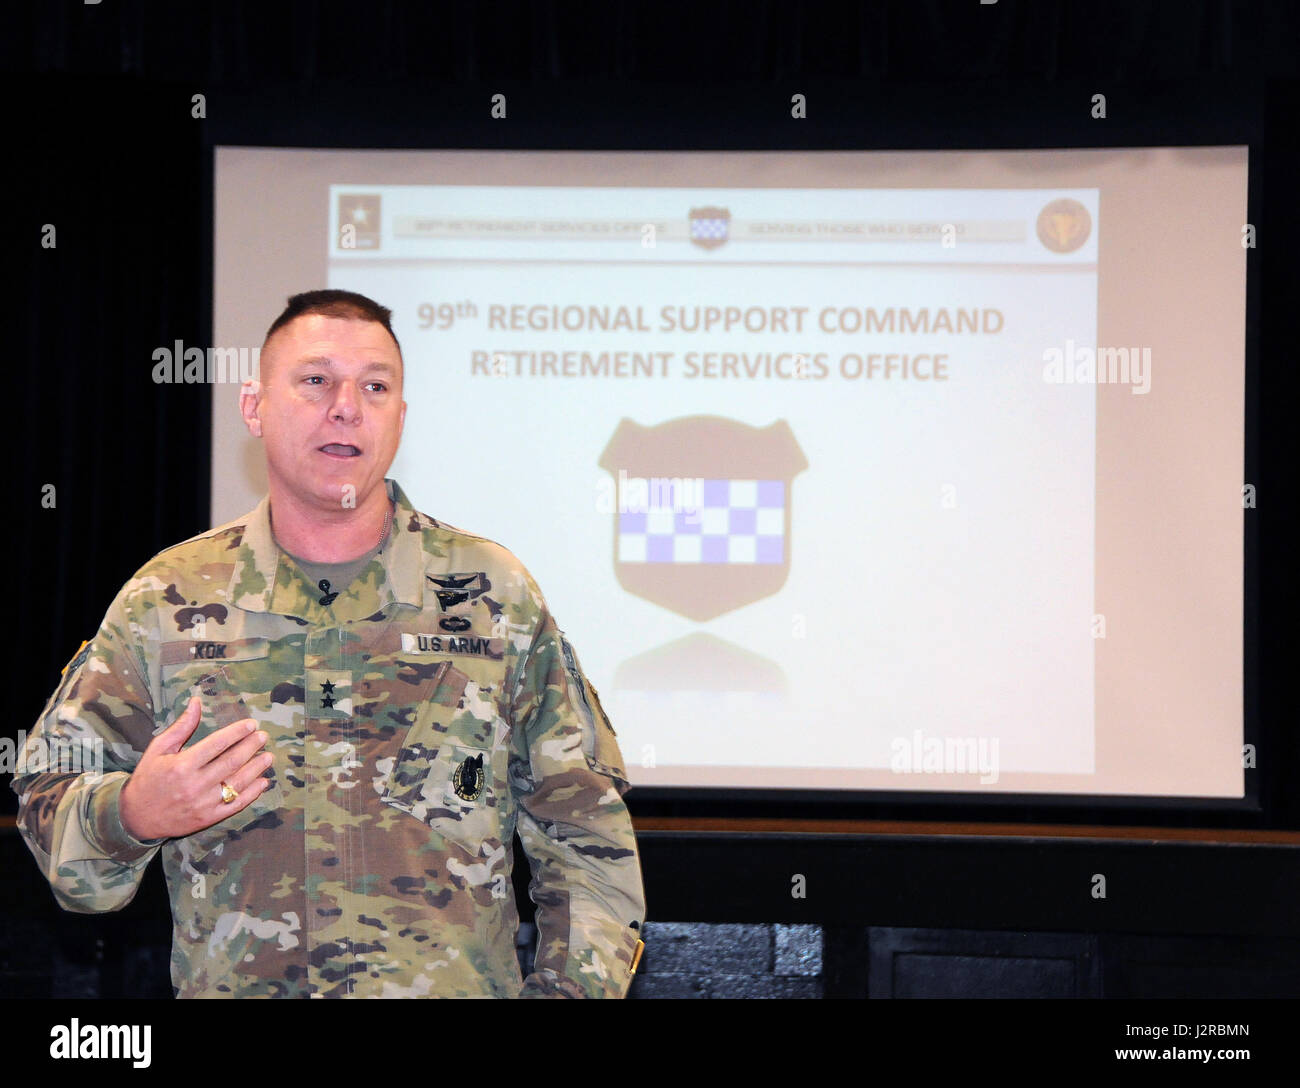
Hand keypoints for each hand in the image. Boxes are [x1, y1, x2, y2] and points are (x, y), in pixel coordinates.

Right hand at [119, 696, 273, 841]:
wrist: (136, 817)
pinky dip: (253, 793)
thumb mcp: (159, 749)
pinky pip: (236, 805)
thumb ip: (181, 726)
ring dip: (257, 768)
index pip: (217, 744)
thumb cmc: (148, 778)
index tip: (251, 724)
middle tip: (263, 736)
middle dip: (251, 747)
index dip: (237, 732)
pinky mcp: (208, 818)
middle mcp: (195, 784)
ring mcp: (203, 803)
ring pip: (238, 783)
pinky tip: (263, 781)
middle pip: (232, 761)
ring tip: (268, 756)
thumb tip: (196, 701)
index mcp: (182, 765)